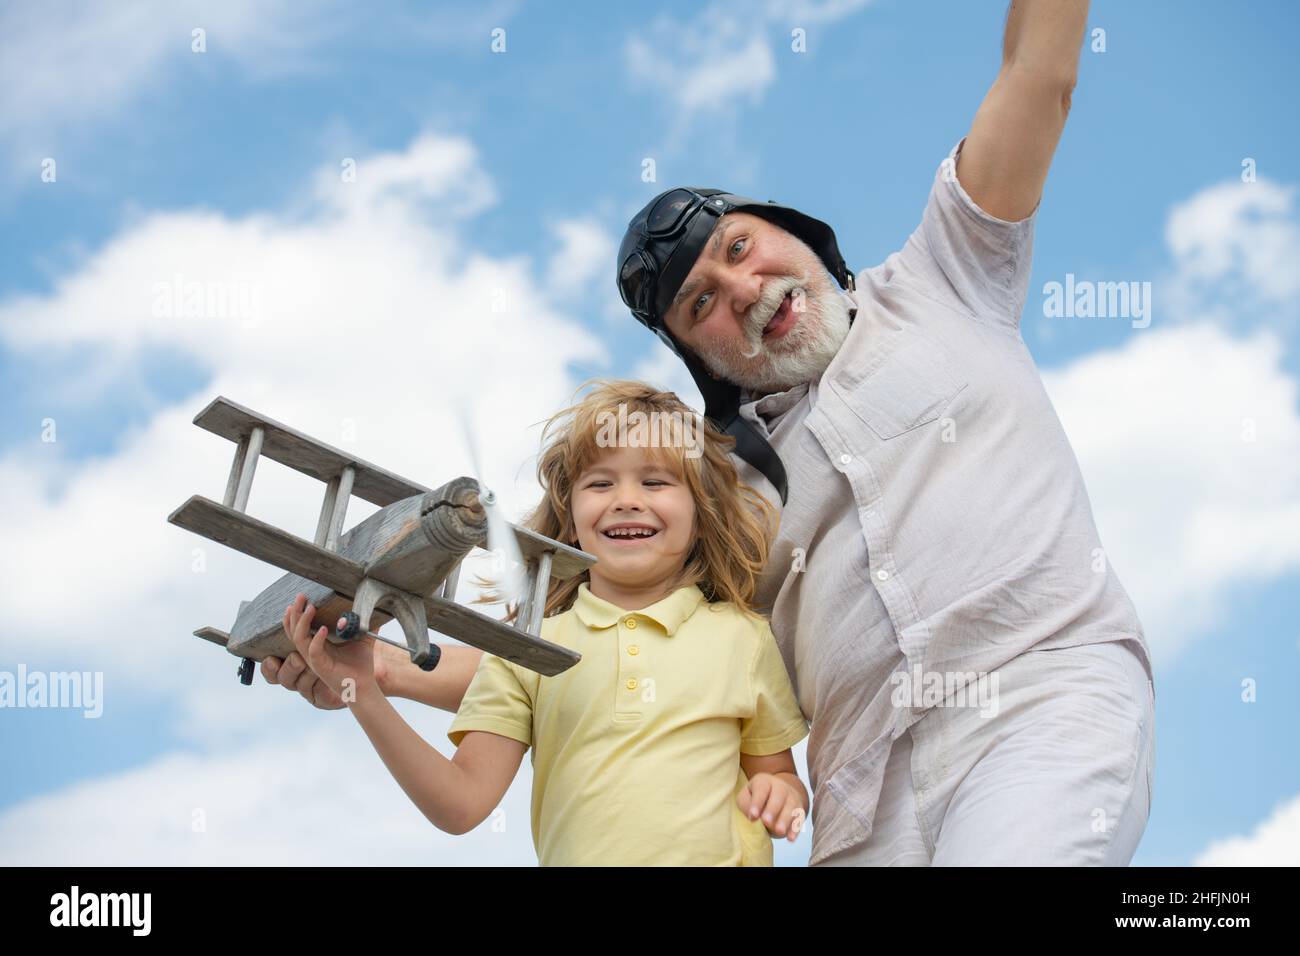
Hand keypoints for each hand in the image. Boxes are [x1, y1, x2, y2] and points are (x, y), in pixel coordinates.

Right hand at [262, 593, 380, 704]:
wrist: (365, 685)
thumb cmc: (360, 664)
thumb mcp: (362, 638)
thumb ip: (363, 623)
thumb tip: (371, 605)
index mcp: (317, 645)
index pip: (299, 628)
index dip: (296, 614)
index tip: (301, 598)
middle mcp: (312, 652)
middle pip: (294, 630)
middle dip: (296, 612)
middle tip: (301, 596)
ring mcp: (314, 660)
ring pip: (299, 639)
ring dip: (303, 622)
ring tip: (310, 607)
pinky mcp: (321, 668)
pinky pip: (313, 652)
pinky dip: (317, 640)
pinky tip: (323, 629)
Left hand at [737, 772, 804, 842]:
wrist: (778, 794)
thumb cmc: (756, 798)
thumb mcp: (746, 797)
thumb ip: (745, 804)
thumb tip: (752, 816)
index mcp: (764, 781)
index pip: (761, 788)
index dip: (757, 802)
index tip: (752, 816)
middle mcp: (780, 787)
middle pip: (779, 796)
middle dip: (773, 810)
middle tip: (766, 822)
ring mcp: (792, 797)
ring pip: (791, 807)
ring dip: (785, 820)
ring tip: (779, 832)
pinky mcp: (799, 809)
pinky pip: (799, 819)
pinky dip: (795, 829)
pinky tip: (790, 838)